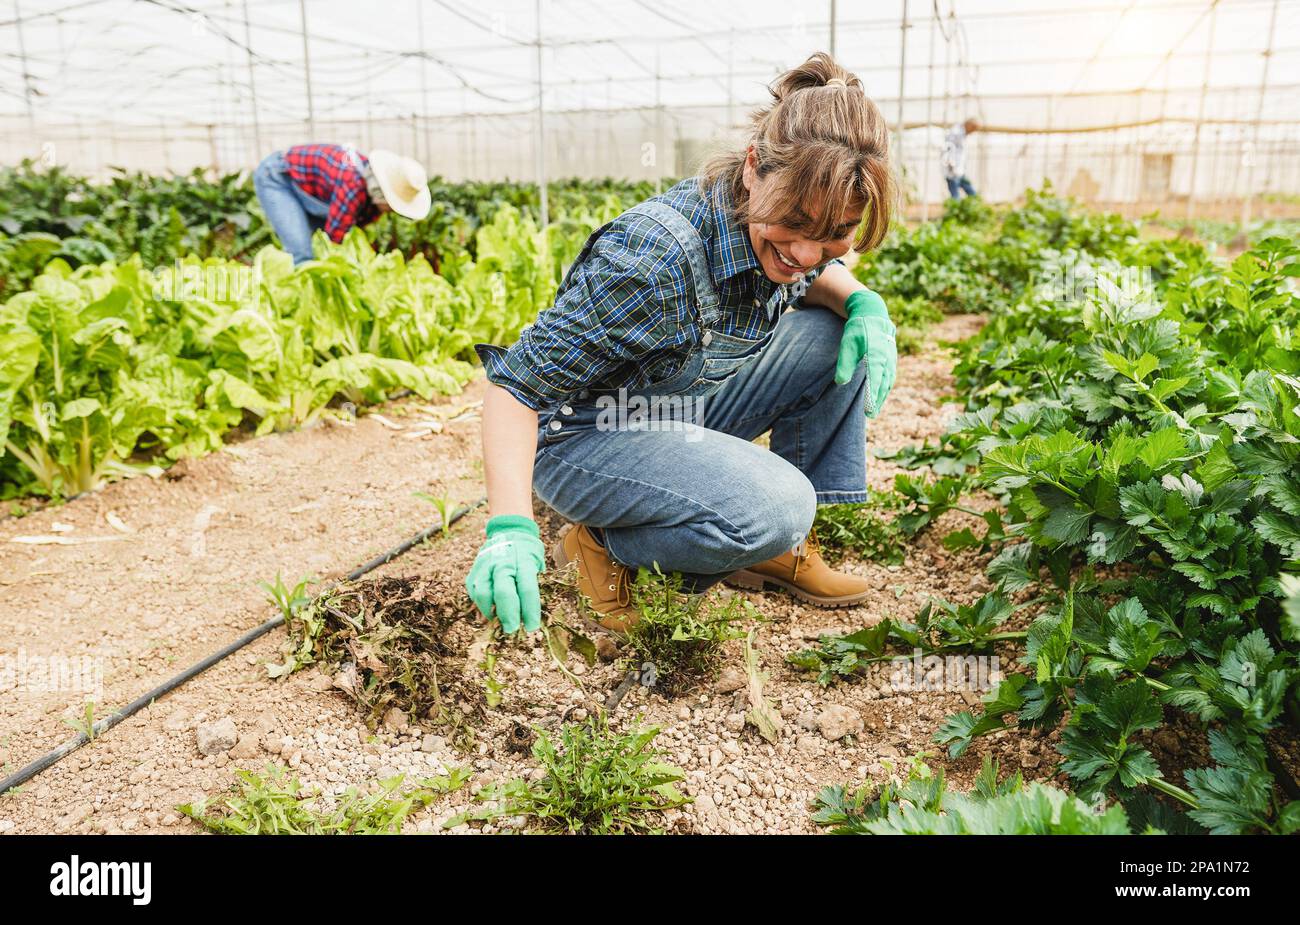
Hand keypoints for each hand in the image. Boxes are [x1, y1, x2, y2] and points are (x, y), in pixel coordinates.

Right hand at [465, 515, 545, 632]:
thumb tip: (527, 617)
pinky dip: (482, 606)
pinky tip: (490, 613)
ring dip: (491, 612)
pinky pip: (475, 593)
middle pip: (504, 591)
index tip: (531, 627)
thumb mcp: (536, 564)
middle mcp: (503, 561)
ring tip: (499, 621)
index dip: (529, 610)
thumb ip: (531, 587)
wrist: (508, 532)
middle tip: (512, 630)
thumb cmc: (527, 554)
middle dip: (508, 615)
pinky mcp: (474, 570)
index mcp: (524, 560)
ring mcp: (486, 565)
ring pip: (484, 593)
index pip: (527, 588)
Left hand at [833, 288, 896, 417]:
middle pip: (884, 384)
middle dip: (878, 400)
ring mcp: (891, 359)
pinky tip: (879, 395)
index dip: (873, 395)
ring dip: (882, 396)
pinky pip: (889, 376)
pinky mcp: (891, 359)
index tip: (869, 409)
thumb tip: (841, 382)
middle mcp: (888, 359)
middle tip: (871, 414)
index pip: (876, 379)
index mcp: (878, 355)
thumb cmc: (857, 330)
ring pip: (888, 381)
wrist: (872, 314)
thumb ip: (845, 363)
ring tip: (874, 410)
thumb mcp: (847, 344)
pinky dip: (885, 387)